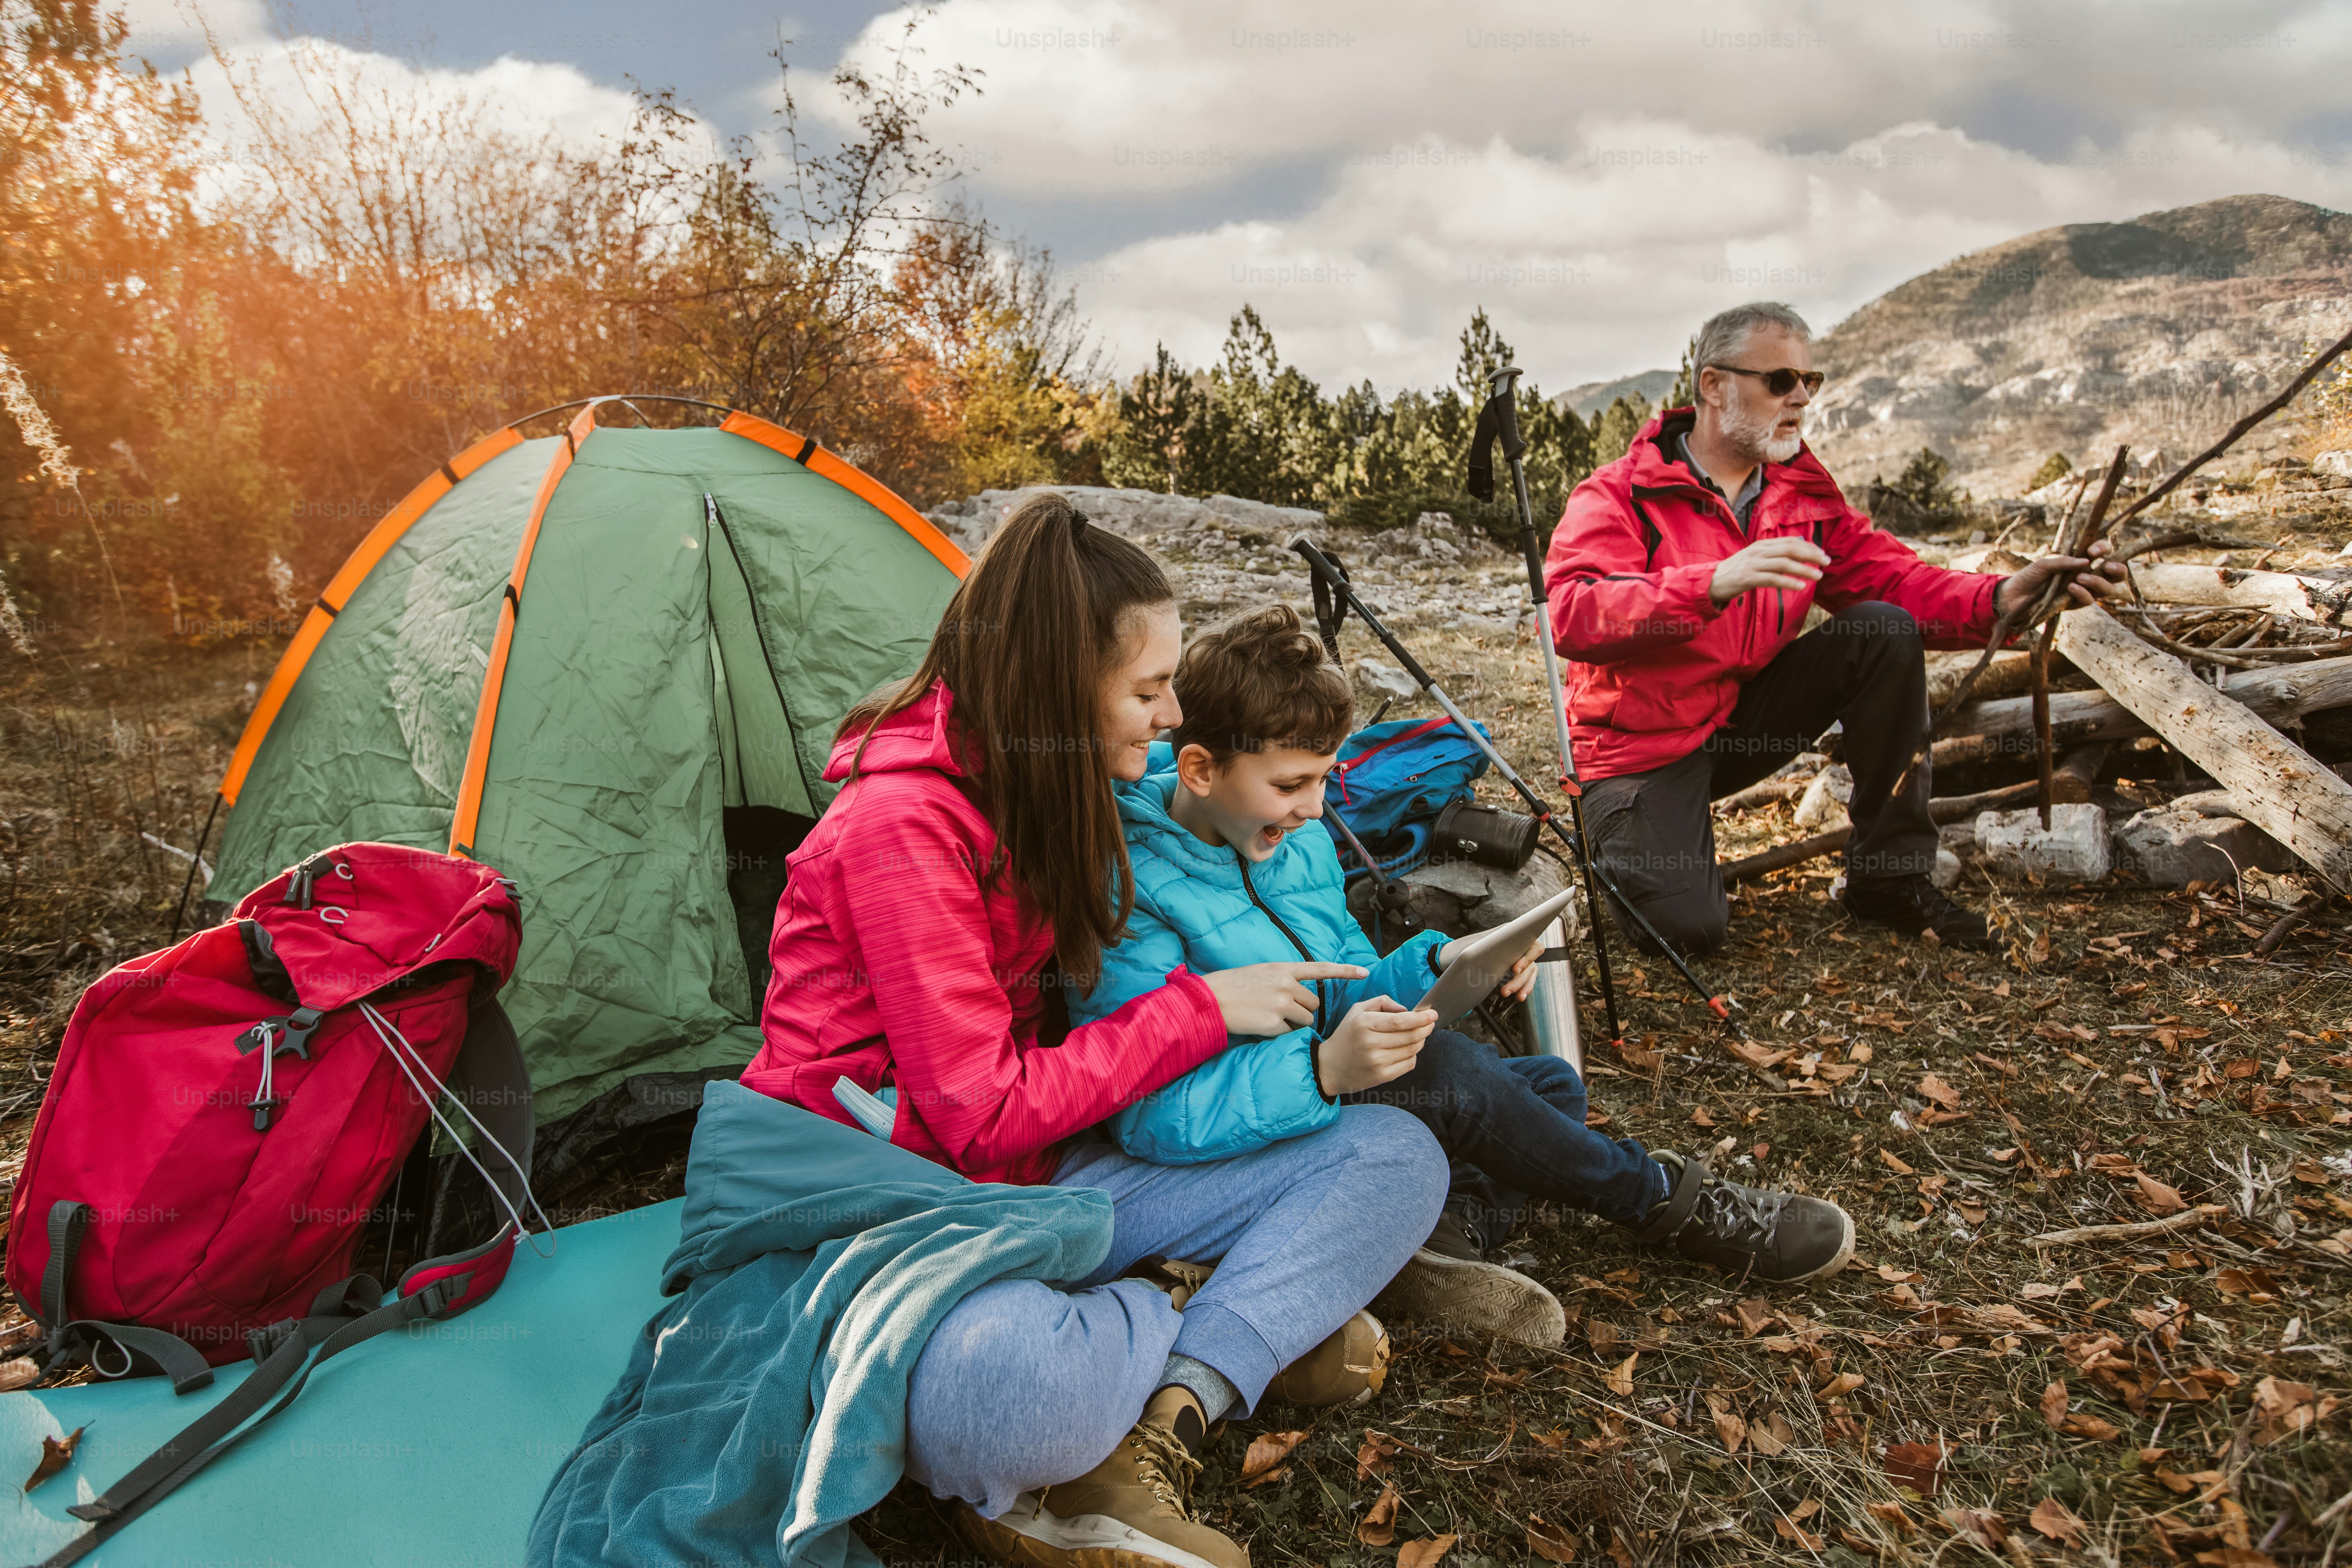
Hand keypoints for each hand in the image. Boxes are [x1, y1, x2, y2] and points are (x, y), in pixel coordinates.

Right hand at [1202, 960, 1367, 1037]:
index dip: (1345, 971)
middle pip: (1314, 1004)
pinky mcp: (1274, 1024)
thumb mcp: (1261, 973)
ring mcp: (1281, 1004)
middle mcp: (1286, 985)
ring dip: (1294, 1023)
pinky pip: (1289, 1033)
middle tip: (1281, 1011)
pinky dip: (1280, 1033)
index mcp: (1283, 969)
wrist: (1212, 1000)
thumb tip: (1301, 993)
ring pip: (1305, 1020)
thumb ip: (1283, 979)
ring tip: (1271, 1017)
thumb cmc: (1233, 986)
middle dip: (1303, 1011)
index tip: (1365, 972)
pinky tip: (1263, 1025)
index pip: (1320, 969)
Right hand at [1316, 997, 1433, 1095]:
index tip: (1432, 1014)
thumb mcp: (1357, 1011)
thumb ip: (1382, 1002)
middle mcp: (1371, 1043)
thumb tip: (1405, 1009)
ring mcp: (1377, 1061)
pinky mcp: (1382, 1076)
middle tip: (1430, 1024)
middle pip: (1411, 1035)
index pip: (1401, 1021)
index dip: (1421, 1018)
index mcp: (1364, 1023)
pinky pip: (1409, 1064)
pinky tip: (1406, 1050)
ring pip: (1412, 1050)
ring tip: (1418, 1035)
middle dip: (1426, 1028)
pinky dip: (1413, 1055)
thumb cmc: (1346, 1036)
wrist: (1329, 1067)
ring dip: (1420, 1041)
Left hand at [1435, 934, 1546, 1003]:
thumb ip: (1486, 951)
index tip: (1514, 970)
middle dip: (1519, 979)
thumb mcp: (1473, 948)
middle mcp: (1519, 946)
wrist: (1452, 957)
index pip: (1532, 946)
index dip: (1526, 958)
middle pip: (1530, 963)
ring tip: (1516, 997)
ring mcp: (1520, 958)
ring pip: (1529, 973)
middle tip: (1505, 991)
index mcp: (1511, 935)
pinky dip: (1524, 989)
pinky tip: (1519, 997)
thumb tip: (1492, 958)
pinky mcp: (1517, 970)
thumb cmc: (1463, 949)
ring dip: (1523, 986)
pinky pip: (1526, 980)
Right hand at [1709, 537, 1826, 606]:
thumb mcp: (1755, 559)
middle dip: (1811, 555)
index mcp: (1761, 545)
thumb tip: (1796, 554)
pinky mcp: (1747, 578)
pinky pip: (1772, 579)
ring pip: (1784, 564)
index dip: (1808, 546)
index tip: (1822, 554)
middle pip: (1790, 549)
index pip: (1789, 541)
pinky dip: (1788, 582)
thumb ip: (1773, 556)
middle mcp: (1758, 551)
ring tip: (1818, 576)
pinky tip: (1800, 586)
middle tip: (1826, 562)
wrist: (1711, 582)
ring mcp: (1752, 564)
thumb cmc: (1736, 572)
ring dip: (1804, 569)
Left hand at [1996, 541, 2125, 618]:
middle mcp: (2088, 576)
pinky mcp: (2075, 604)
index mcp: (2082, 561)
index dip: (2104, 549)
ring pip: (2107, 589)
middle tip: (2107, 566)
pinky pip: (2088, 600)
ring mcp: (2084, 591)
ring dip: (2098, 582)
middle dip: (2118, 569)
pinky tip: (2072, 587)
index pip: (2104, 552)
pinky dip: (2083, 593)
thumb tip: (2087, 561)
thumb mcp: (2045, 564)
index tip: (2094, 550)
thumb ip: (2064, 561)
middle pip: (2117, 574)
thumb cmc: (2030, 576)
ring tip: (2080, 578)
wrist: (2014, 596)